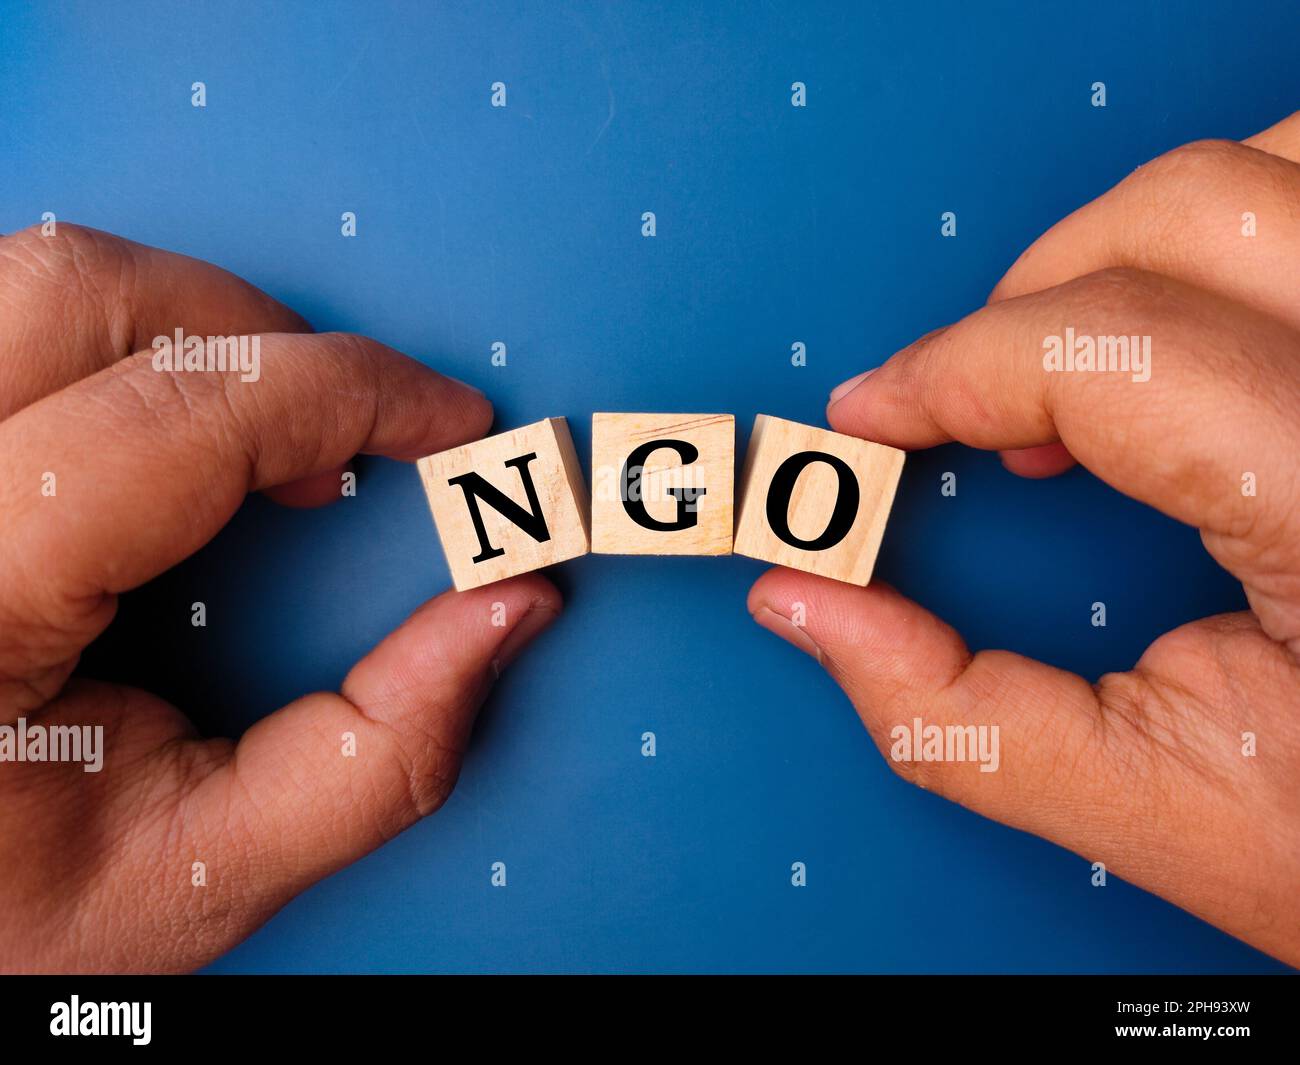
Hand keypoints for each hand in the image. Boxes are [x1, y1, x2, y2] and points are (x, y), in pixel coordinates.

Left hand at [0, 225, 559, 971]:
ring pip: (26, 284)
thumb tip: (504, 613)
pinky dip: (106, 349)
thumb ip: (377, 756)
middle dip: (259, 334)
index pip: (180, 421)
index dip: (350, 392)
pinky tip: (150, 441)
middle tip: (343, 430)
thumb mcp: (199, 874)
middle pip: (80, 295)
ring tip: (250, 435)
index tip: (445, 420)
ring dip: (178, 326)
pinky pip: (3, 331)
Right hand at [749, 112, 1299, 964]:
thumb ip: (961, 721)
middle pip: (1187, 216)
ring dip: (1135, 242)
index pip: (1118, 355)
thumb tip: (812, 610)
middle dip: (1026, 296)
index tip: (871, 418)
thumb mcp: (1173, 819)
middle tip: (963, 406)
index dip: (954, 368)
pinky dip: (1224, 236)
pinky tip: (1186, 340)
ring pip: (1271, 171)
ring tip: (1080, 367)